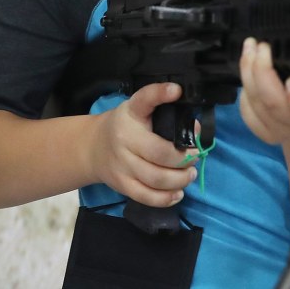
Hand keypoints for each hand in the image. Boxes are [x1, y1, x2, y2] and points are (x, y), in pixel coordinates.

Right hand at [87, 82, 199, 206]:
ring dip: (180, 179)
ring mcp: (121, 165)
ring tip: (190, 174)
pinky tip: (178, 193)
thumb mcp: (140, 111)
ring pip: (156, 179)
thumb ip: (165, 114)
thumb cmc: (126, 127)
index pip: (144, 100)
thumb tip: (196, 130)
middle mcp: (124, 138)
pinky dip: (166, 198)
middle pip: (159, 153)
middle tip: (195, 156)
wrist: (92, 147)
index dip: (160, 94)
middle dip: (184, 158)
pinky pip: (146, 197)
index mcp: (131, 114)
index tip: (177, 90)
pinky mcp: (121, 185)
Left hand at [237, 38, 289, 144]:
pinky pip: (248, 115)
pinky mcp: (267, 133)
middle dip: (262, 72)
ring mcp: (284, 132)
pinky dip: (244, 93)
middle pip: (275, 105)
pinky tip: (246, 73)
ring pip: (258, 106)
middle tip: (261, 47)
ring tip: (250, 49)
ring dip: (249, 74)